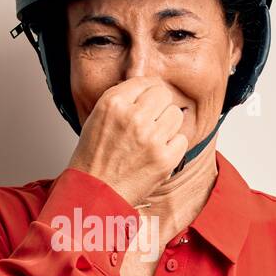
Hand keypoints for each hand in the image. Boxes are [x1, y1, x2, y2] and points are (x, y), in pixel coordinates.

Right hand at [66, 76, 188, 206]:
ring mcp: (150, 138)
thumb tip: (148, 88)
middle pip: (163, 95)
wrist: (94, 192)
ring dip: (167, 126)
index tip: (146, 103)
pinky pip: (182, 139)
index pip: (145, 82)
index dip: (147, 94)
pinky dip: (173, 147)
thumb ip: (122, 100)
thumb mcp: (97, 117)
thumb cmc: (94, 158)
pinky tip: (156, 154)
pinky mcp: (164, 158)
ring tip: (152, 139)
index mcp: (113, 103)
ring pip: (176, 115)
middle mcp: (133, 117)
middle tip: (150, 122)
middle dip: (159, 108)